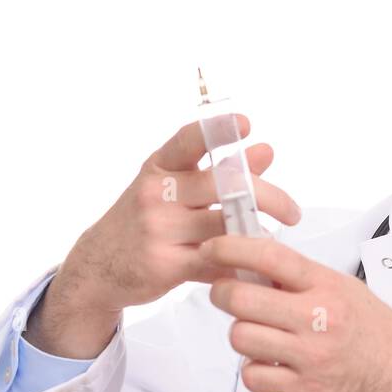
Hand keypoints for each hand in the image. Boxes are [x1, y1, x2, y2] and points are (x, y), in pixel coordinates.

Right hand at [26, 118, 301, 358]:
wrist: (98, 267)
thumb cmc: (146, 220)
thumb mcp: (173, 188)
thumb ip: (219, 171)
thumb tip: (266, 151)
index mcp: (159, 166)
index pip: (187, 140)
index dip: (218, 129)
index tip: (246, 123)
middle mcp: (156, 193)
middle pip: (222, 185)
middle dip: (268, 196)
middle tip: (293, 212)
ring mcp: (158, 229)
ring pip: (224, 226)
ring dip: (258, 235)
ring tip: (273, 240)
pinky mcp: (164, 265)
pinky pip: (216, 262)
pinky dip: (241, 266)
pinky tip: (255, 267)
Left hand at [203, 234, 391, 391]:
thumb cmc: (373, 327)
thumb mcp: (341, 287)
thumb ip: (299, 278)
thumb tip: (251, 265)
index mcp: (325, 286)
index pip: (268, 256)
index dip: (229, 248)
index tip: (213, 248)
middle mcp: (317, 318)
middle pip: (241, 299)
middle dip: (222, 294)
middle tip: (226, 294)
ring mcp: (310, 355)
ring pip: (241, 338)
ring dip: (240, 334)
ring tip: (257, 333)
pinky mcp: (304, 388)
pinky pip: (253, 377)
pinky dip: (253, 370)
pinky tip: (269, 362)